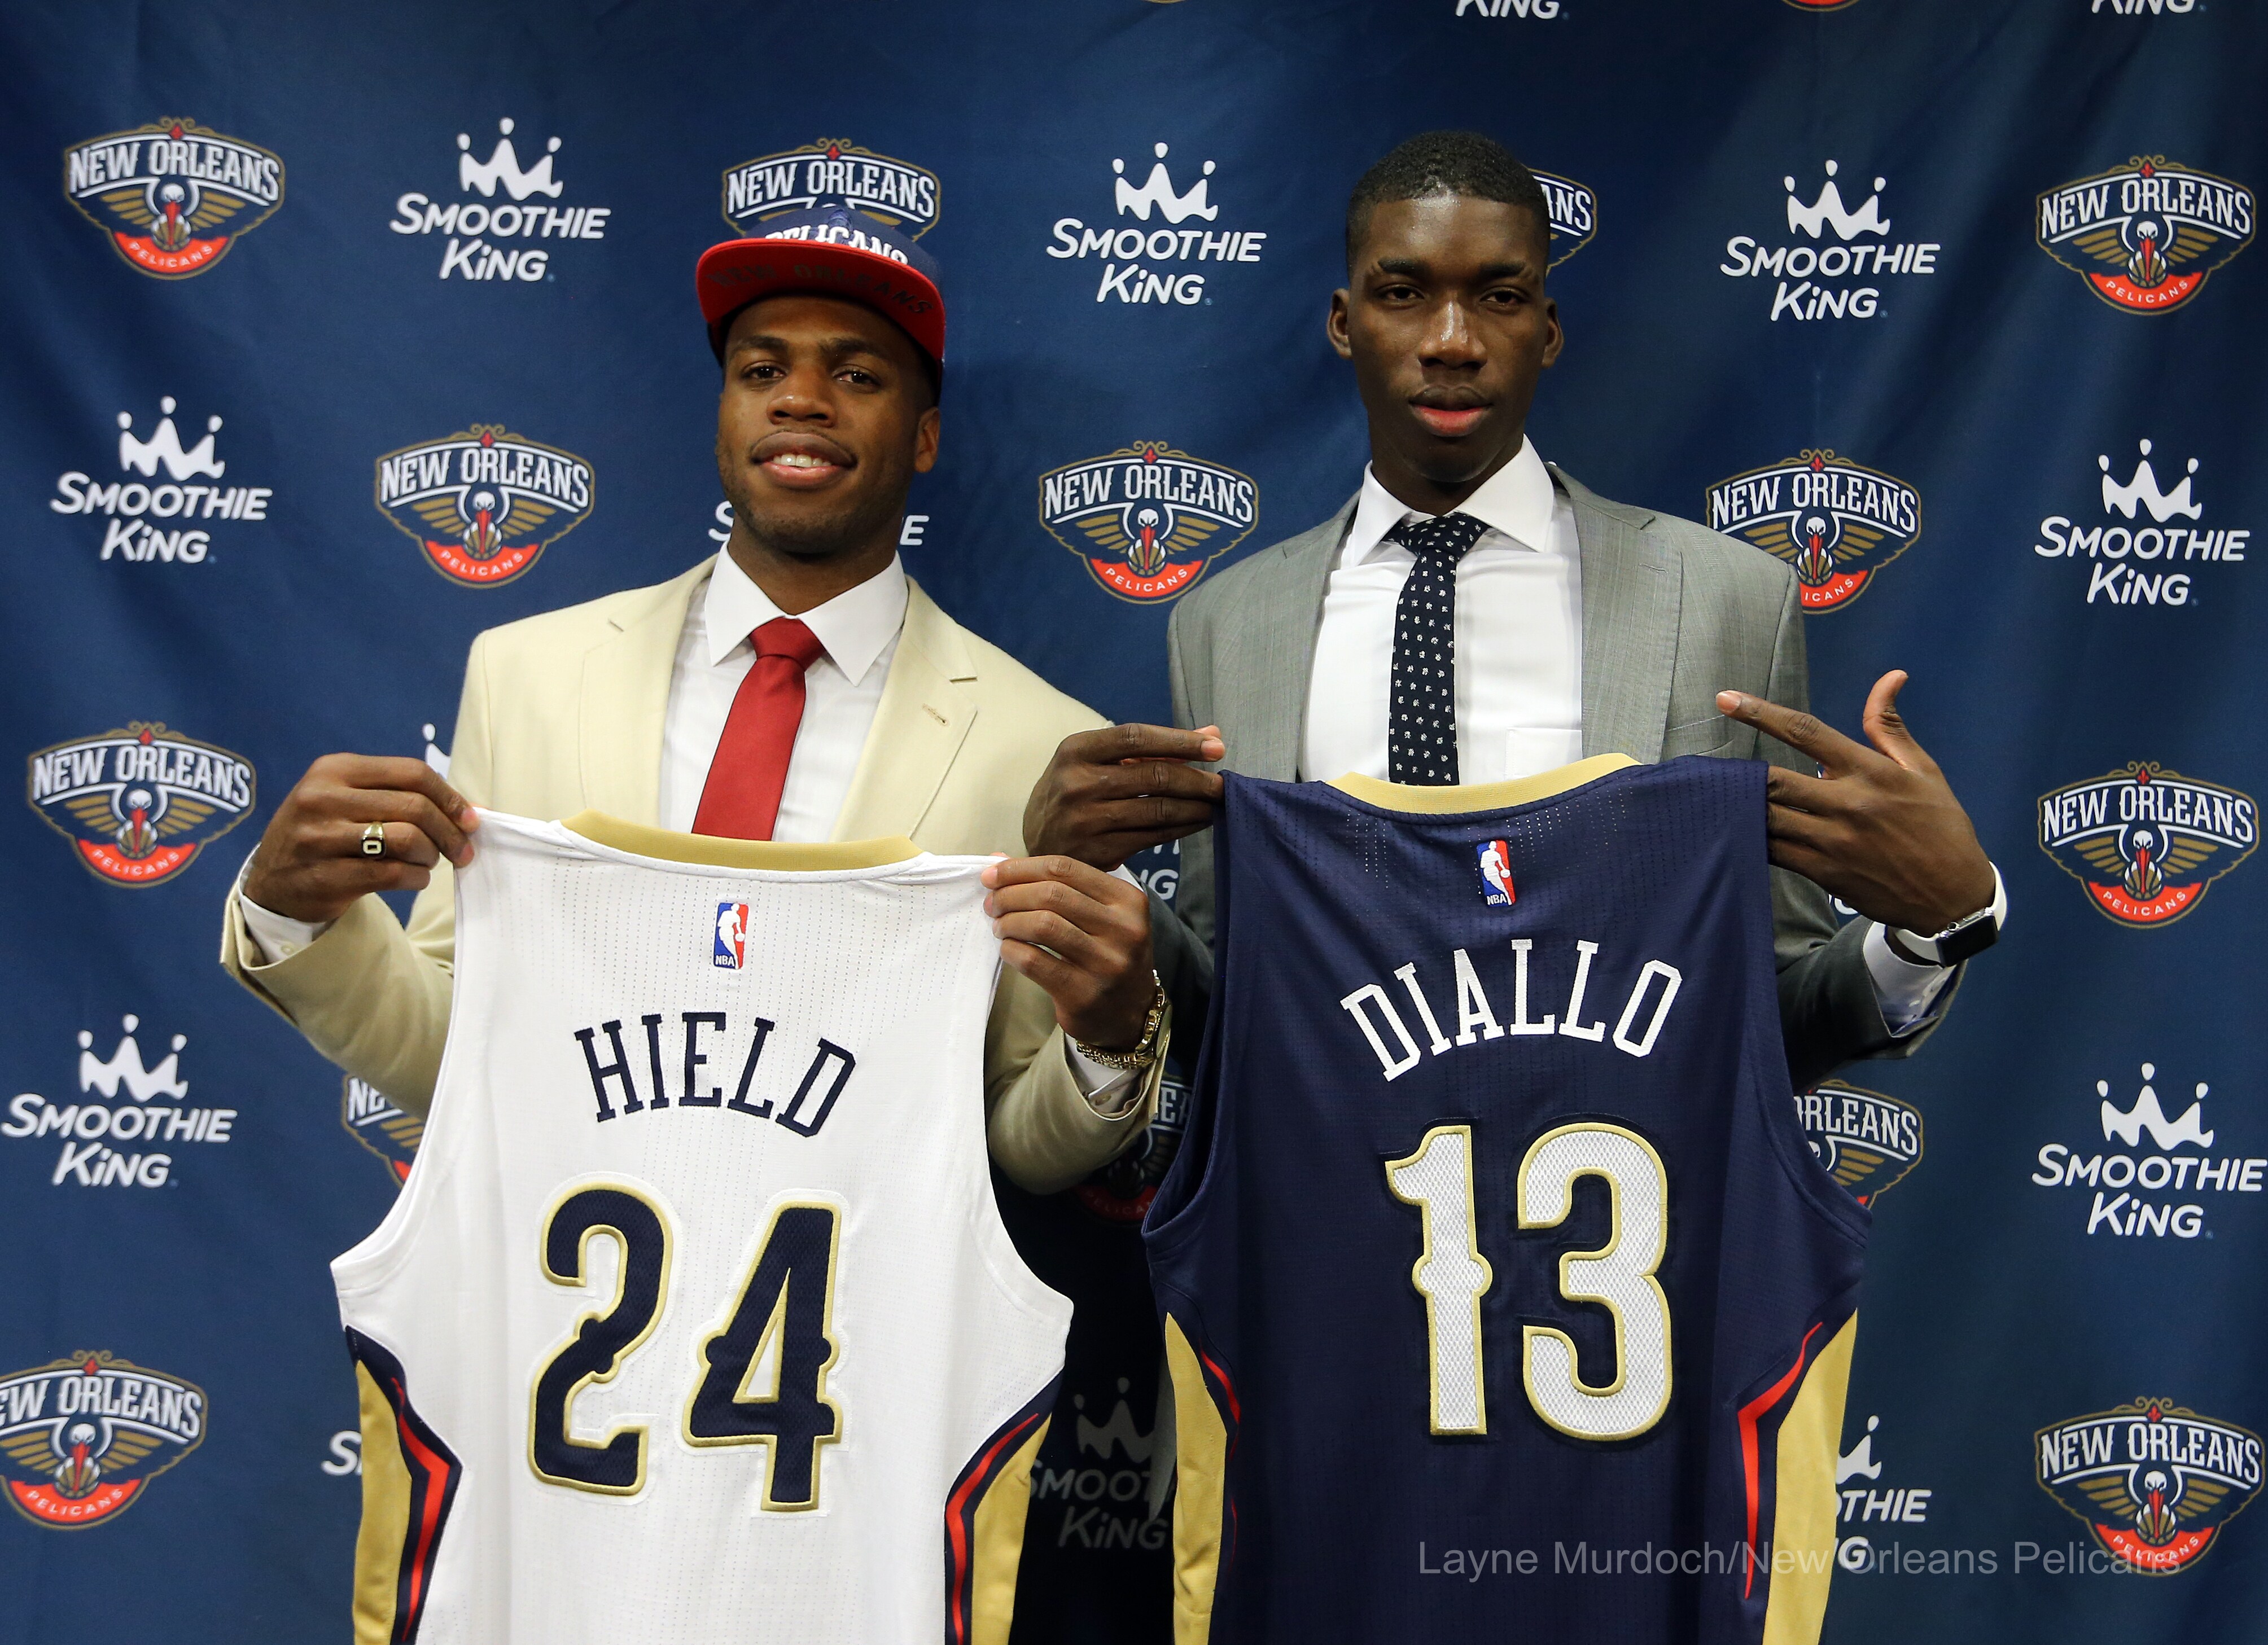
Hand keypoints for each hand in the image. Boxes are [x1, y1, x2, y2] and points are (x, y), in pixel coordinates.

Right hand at [242, 755, 478, 923]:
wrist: (272, 880)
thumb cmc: (325, 833)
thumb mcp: (349, 799)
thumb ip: (403, 797)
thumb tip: (473, 811)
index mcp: (334, 769)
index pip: (412, 773)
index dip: (450, 797)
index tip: (471, 820)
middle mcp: (322, 798)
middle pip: (414, 807)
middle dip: (450, 832)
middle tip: (462, 851)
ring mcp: (320, 838)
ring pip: (406, 840)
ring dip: (431, 855)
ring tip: (428, 862)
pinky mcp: (325, 876)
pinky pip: (392, 874)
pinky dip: (416, 877)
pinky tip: (414, 878)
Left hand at [981, 856, 1156, 1049]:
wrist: (1129, 1013)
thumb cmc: (1107, 954)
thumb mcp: (1098, 915)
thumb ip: (1056, 885)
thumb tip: (998, 861)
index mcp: (1128, 900)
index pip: (1065, 868)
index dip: (1021, 868)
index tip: (992, 874)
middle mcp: (1124, 929)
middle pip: (1052, 894)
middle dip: (1010, 894)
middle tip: (992, 904)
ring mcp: (1107, 964)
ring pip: (1043, 925)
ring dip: (1010, 921)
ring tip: (1000, 926)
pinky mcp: (1084, 994)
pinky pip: (1035, 961)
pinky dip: (1012, 950)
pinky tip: (1007, 949)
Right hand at [1023, 723, 1225, 870]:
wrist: (1036, 843)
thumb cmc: (1075, 791)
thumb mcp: (1098, 761)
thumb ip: (1153, 747)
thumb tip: (1212, 736)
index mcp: (1075, 750)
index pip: (1136, 737)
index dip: (1180, 741)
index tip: (1216, 747)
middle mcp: (1077, 783)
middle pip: (1153, 776)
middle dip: (1197, 780)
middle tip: (1223, 784)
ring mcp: (1085, 820)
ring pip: (1157, 810)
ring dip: (1196, 807)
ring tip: (1216, 804)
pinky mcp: (1097, 851)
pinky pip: (1152, 837)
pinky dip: (1182, 829)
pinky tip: (1198, 822)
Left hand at [1716, 671, 1993, 935]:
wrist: (1953, 896)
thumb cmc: (1940, 826)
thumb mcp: (1923, 770)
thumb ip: (1890, 725)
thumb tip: (1891, 676)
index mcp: (1870, 770)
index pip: (1806, 731)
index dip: (1761, 713)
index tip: (1726, 699)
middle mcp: (1847, 803)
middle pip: (1773, 780)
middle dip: (1735, 772)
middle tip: (1705, 766)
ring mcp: (1832, 841)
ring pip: (1767, 818)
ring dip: (1736, 806)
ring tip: (1709, 797)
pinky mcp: (1823, 873)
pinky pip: (1773, 852)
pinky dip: (1749, 838)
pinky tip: (1730, 829)